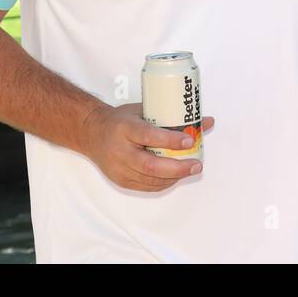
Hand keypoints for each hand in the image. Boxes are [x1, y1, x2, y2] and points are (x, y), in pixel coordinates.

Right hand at [78, 102, 211, 191]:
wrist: (90, 132)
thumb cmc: (120, 119)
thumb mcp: (144, 110)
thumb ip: (173, 116)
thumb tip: (207, 121)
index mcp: (125, 128)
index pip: (148, 136)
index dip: (170, 141)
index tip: (190, 141)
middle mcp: (120, 150)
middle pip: (150, 165)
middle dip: (177, 168)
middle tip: (196, 165)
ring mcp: (118, 168)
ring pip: (149, 179)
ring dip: (173, 177)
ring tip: (191, 169)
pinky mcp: (120, 180)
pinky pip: (145, 186)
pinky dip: (163, 183)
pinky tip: (175, 177)